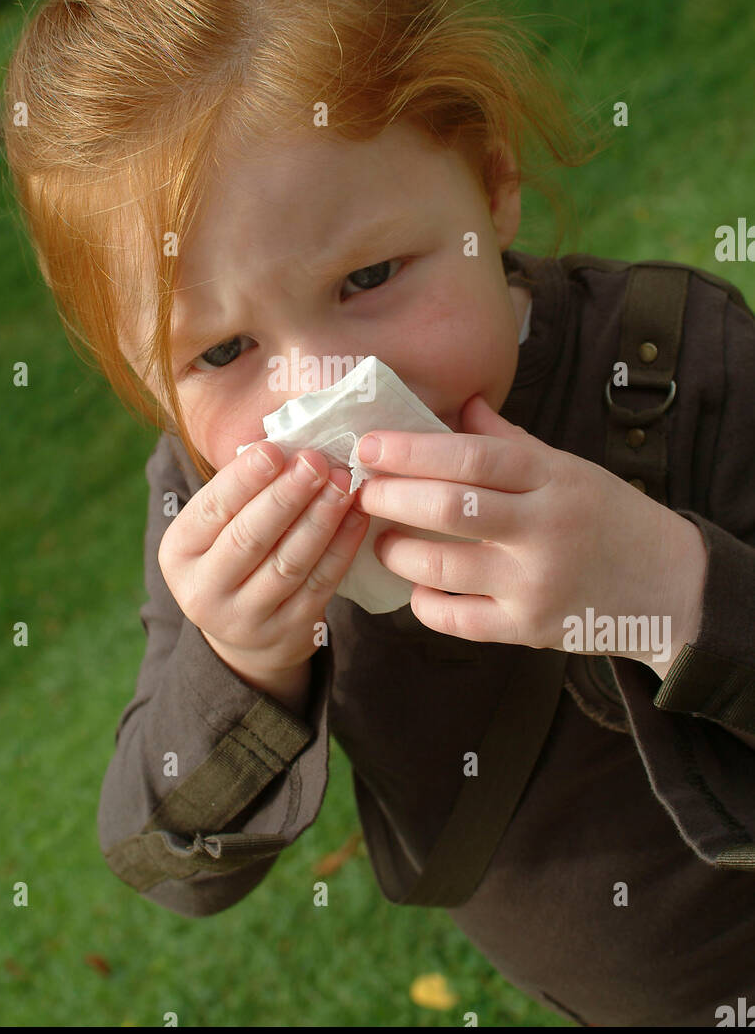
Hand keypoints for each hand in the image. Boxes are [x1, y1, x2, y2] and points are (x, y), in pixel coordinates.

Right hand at [157, 443, 368, 679]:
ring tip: (342, 483)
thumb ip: (240, 493)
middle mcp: (204, 590)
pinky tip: (356, 516)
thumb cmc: (232, 556)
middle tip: (316, 462)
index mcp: (179, 553)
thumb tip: (288, 443)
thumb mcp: (214, 530)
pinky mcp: (289, 631)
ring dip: (320, 518)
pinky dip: (341, 547)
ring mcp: (247, 617)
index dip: (244, 480)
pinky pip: (320, 583)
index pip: (211, 510)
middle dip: (286, 496)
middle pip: (249, 538)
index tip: (275, 449)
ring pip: (288, 562)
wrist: (246, 636)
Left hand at [353, 395, 706, 664]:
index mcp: (552, 478)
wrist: (670, 587)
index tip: (369, 445)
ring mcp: (536, 582)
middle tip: (362, 489)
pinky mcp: (529, 628)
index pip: (472, 457)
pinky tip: (417, 586)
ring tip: (382, 540)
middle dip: (391, 496)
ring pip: (443, 565)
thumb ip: (510, 441)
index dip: (412, 449)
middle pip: (450, 507)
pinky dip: (424, 601)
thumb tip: (459, 404)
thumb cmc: (608, 518)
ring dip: (397, 551)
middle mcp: (543, 528)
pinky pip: (457, 619)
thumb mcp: (569, 468)